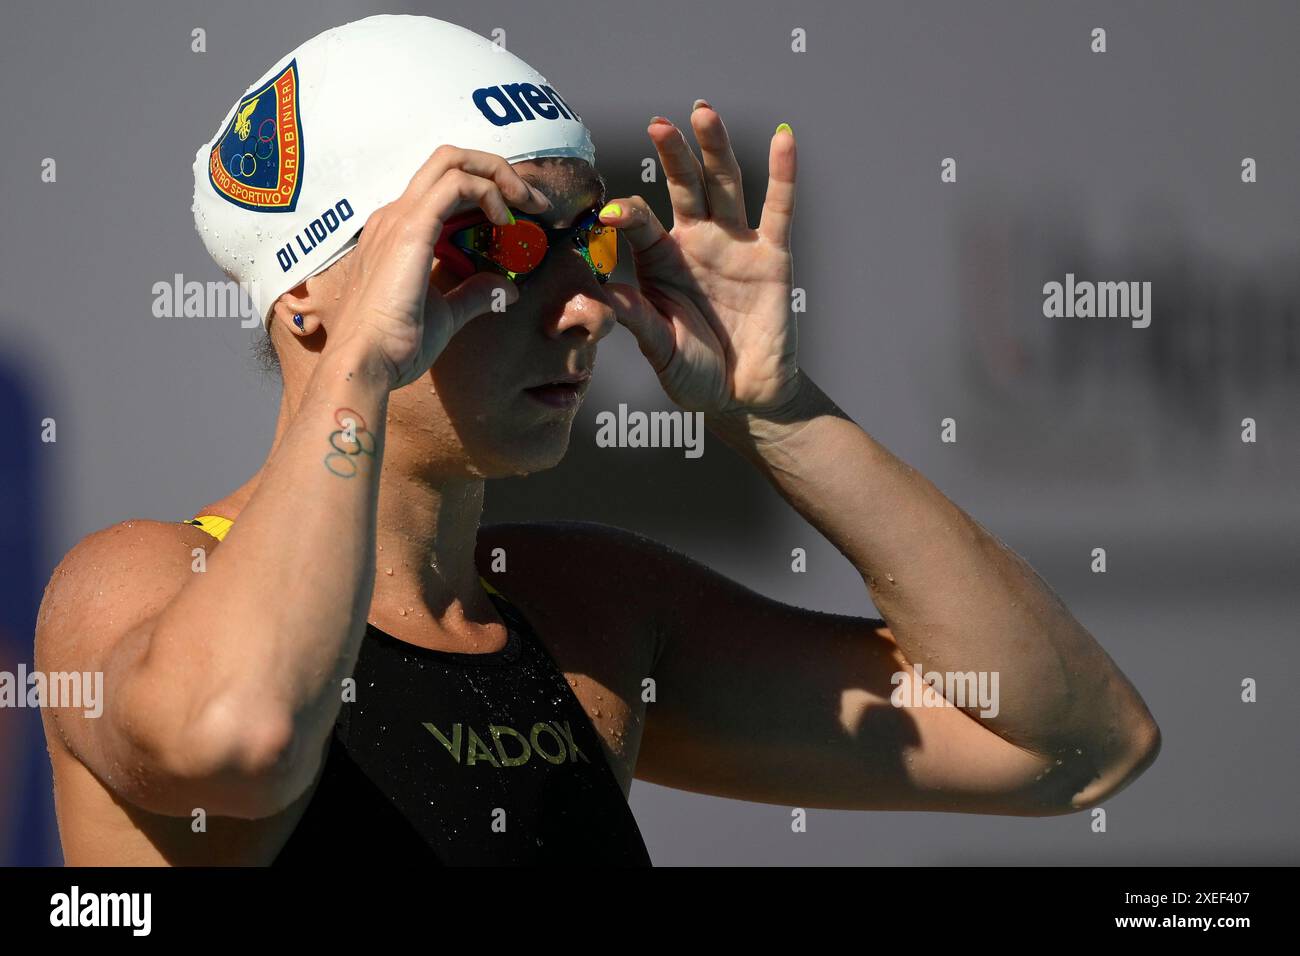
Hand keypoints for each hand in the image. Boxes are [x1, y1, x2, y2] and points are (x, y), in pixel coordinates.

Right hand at [330, 145, 551, 389]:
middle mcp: (395, 216)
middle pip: (448, 160)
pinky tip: (505, 223)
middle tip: (531, 202)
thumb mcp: (445, 316)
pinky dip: (489, 193)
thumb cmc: (395, 345)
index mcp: (397, 233)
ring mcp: (400, 218)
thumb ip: (473, 295)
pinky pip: (457, 185)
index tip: (520, 218)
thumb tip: (509, 289)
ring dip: (499, 176)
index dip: (486, 191)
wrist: (367, 362)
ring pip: (453, 161)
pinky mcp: (411, 229)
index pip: (443, 187)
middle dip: (496, 170)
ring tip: (527, 205)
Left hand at [600, 105, 797, 414]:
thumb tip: (604, 294)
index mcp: (661, 261)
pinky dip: (783, 174)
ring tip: (703, 112)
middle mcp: (697, 243)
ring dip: (715, 148)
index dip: (625, 214)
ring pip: (725, 186)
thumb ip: (637, 320)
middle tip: (659, 124)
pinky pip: (779, 209)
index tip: (608, 213)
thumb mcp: (660, 349)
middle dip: (673, 154)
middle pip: (684, 187)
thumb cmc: (694, 373)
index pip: (640, 224)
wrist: (744, 398)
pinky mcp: (773, 257)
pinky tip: (783, 138)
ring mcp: (735, 245)